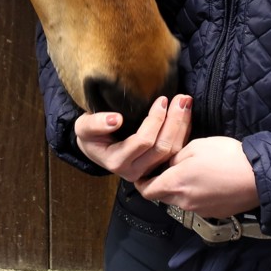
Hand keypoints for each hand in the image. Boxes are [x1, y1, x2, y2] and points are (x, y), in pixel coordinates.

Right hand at [74, 95, 191, 180]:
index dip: (155, 121)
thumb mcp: (84, 126)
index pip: (143, 141)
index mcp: (117, 161)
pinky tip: (187, 115)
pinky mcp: (156, 167)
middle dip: (174, 122)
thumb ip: (96, 123)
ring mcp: (147, 171)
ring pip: (172, 152)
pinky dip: (183, 133)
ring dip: (182, 126)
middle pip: (162, 148)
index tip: (162, 100)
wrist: (94, 144)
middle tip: (181, 98)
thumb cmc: (90, 133)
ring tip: (186, 103)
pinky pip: (175, 152)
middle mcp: (134, 171)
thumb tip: (115, 119)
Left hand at [135, 136, 259, 218]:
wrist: (258, 176)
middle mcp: (184, 202)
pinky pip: (196, 204)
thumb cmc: (226, 157)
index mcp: (175, 184)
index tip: (143, 171)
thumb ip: (175, 158)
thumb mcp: (194, 147)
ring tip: (191, 170)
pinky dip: (196, 193)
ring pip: (179, 200)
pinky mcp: (214, 213)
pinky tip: (207, 179)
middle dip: (160, 183)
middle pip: (161, 196)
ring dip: (179, 188)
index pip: (146, 191)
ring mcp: (200, 210)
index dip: (141, 181)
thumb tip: (168, 165)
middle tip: (166, 166)